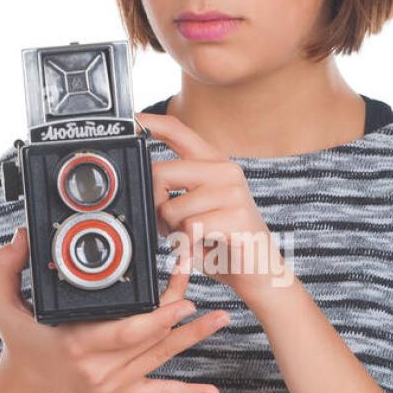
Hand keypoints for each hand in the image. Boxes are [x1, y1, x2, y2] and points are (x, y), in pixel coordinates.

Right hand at [0, 225, 228, 392]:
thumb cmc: (21, 348)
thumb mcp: (3, 309)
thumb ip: (7, 269)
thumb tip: (21, 235)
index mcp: (75, 343)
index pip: (123, 331)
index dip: (155, 316)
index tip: (180, 298)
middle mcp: (98, 367)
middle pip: (149, 340)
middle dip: (179, 317)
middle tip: (204, 297)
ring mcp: (113, 384)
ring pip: (160, 359)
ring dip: (192, 339)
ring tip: (221, 319)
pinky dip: (187, 392)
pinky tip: (212, 390)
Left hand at [137, 109, 291, 309]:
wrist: (260, 271)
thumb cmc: (223, 241)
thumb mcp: (195, 208)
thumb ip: (172, 191)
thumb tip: (143, 185)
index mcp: (214, 163)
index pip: (178, 130)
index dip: (151, 123)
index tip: (131, 120)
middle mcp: (225, 170)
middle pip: (162, 173)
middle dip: (155, 206)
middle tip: (170, 226)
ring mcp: (233, 191)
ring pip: (172, 208)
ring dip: (174, 232)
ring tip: (192, 239)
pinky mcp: (237, 216)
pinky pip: (190, 228)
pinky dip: (187, 246)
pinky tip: (201, 249)